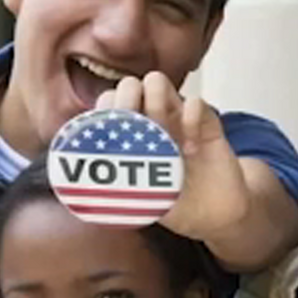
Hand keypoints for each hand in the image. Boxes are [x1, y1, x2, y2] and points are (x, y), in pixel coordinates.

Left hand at [98, 73, 248, 241]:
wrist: (215, 215)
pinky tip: (192, 147)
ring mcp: (178, 118)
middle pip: (129, 85)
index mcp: (133, 135)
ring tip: (161, 132)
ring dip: (154, 101)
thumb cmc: (176, 204)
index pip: (108, 103)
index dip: (104, 110)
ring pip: (157, 83)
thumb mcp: (142, 200)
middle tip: (132, 128)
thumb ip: (117, 188)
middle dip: (125, 99)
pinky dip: (191, 119)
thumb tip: (82, 189)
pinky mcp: (206, 124)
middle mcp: (153, 120)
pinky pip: (196, 103)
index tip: (109, 132)